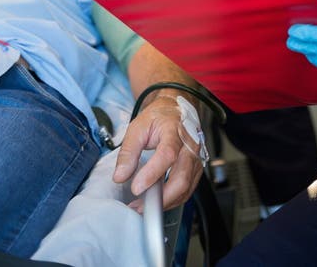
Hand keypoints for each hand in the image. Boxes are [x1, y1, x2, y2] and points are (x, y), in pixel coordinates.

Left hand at [112, 93, 203, 210]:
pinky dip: (172, 199)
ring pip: (186, 188)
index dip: (152, 174)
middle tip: (138, 205)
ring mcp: (196, 159)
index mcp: (175, 131)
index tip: (136, 187)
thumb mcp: (138, 127)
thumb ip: (128, 152)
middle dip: (160, 197)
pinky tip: (157, 201)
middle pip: (181, 178)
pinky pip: (187, 190)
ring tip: (143, 206)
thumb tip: (120, 176)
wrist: (176, 110)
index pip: (167, 155)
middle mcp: (190, 146)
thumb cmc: (159, 117)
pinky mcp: (196, 169)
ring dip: (165, 202)